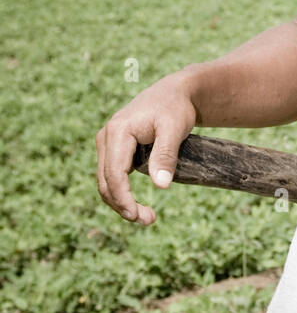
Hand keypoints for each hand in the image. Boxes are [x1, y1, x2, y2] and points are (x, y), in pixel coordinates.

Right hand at [95, 75, 198, 224]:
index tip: (137, 216)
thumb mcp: (174, 130)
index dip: (123, 198)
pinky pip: (111, 175)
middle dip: (123, 205)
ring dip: (121, 202)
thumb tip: (161, 186)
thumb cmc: (175, 108)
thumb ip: (166, 156)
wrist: (173, 93)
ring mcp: (107, 142)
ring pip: (105, 181)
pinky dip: (121, 192)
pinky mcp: (113, 148)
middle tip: (148, 220)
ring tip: (147, 216)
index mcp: (118, 131)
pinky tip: (137, 204)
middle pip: (105, 181)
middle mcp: (106, 137)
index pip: (114, 173)